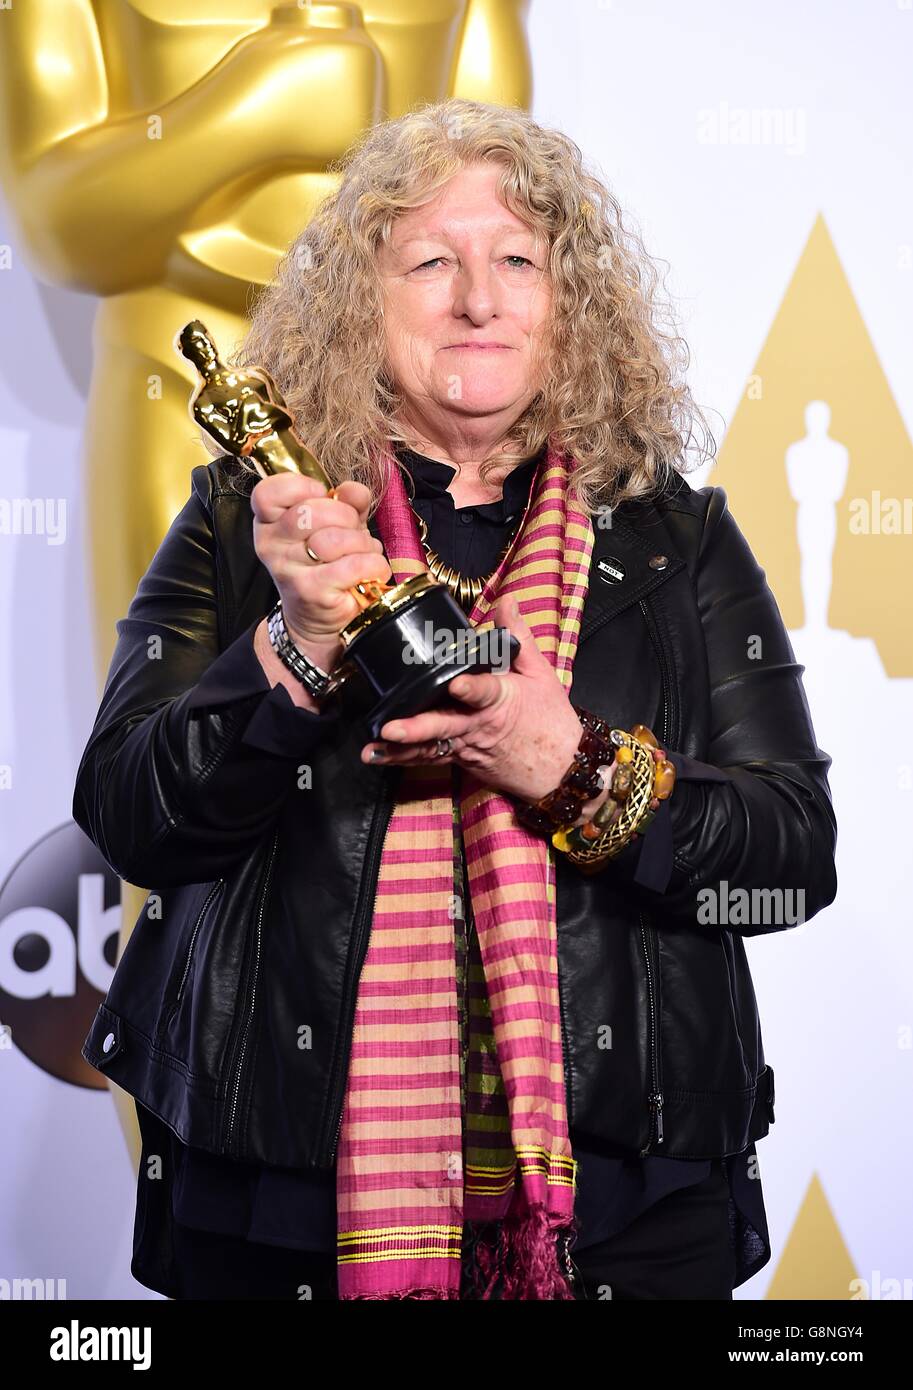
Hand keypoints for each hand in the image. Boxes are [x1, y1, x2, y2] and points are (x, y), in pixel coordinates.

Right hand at [251, 474, 391, 665]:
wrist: (318, 618)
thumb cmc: (327, 564)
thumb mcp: (337, 524)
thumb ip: (347, 501)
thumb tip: (353, 490)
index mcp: (269, 522)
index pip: (266, 493)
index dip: (300, 486)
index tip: (323, 494)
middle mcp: (271, 545)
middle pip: (307, 512)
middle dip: (343, 515)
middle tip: (352, 530)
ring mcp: (288, 569)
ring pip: (333, 539)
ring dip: (361, 544)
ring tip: (363, 553)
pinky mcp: (311, 591)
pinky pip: (351, 565)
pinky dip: (372, 565)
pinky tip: (371, 570)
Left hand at [359, 593, 588, 803]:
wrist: (561, 770)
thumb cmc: (550, 721)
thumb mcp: (541, 674)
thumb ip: (518, 637)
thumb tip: (505, 600)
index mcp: (501, 700)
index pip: (484, 692)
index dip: (470, 688)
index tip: (455, 683)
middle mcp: (478, 726)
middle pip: (445, 726)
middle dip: (417, 729)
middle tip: (391, 728)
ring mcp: (466, 746)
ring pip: (430, 748)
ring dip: (400, 749)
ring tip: (372, 749)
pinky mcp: (460, 760)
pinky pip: (429, 759)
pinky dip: (402, 759)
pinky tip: (377, 757)